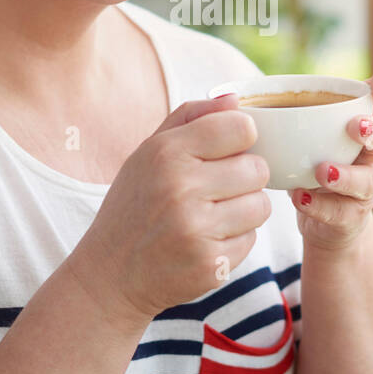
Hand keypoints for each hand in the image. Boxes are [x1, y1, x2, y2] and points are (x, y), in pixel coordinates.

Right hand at [74, 93, 270, 322]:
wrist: (111, 274)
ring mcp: (197, 230)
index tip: (228, 150)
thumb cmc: (135, 206)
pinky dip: (235, 240)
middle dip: (245, 177)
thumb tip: (234, 98)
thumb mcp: (148, 153)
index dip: (242, 137)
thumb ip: (191, 118)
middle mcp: (181, 189)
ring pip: (261, 205)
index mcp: (166, 153)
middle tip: (218, 188)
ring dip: (244, 210)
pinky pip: (252, 239)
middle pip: (258, 168)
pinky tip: (206, 241)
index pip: (241, 127)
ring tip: (213, 215)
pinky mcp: (211, 265)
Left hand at [289, 70, 372, 250]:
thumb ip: (279, 116)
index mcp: (360, 126)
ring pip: (368, 180)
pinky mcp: (351, 217)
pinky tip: (300, 198)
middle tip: (355, 128)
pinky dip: (320, 205)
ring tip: (322, 171)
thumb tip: (227, 97)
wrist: (323, 220)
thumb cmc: (308, 164)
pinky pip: (341, 212)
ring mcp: (365, 187)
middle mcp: (370, 154)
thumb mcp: (299, 137)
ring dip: (345, 175)